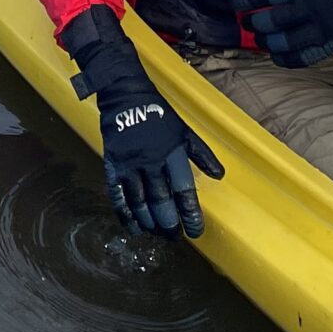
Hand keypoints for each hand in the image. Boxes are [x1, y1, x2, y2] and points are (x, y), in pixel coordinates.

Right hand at [58, 6, 222, 238]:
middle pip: (160, 199)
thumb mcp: (184, 130)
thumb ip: (201, 154)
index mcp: (171, 151)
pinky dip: (125, 213)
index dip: (190, 212)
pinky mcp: (113, 164)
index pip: (183, 189)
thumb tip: (219, 176)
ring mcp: (129, 164)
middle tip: (175, 237)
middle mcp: (150, 160)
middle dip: (169, 223)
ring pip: (139, 201)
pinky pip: (118, 194)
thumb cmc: (158, 113)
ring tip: (158, 234)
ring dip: (149, 222)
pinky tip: (133, 226)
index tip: (196, 230)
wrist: (124, 94)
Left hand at [230, 0, 332, 67]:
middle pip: (272, 20)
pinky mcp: (329, 41)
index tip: (237, 6)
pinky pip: (304, 56)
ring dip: (267, 42)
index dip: (248, 1)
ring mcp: (319, 26)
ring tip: (260, 40)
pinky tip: (277, 57)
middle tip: (247, 23)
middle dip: (255, 24)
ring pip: (285, 41)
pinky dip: (287, 60)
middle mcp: (308, 6)